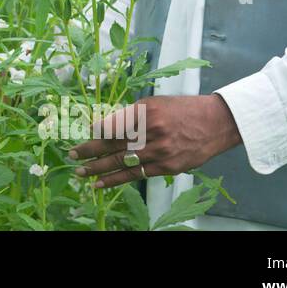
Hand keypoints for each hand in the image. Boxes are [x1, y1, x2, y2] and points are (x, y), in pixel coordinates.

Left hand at [67, 94, 242, 188]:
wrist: (215, 123)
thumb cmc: (181, 110)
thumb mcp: (153, 103)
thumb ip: (129, 115)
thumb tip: (103, 127)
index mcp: (146, 111)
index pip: (113, 125)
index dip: (94, 134)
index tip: (79, 137)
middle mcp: (152, 132)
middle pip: (113, 144)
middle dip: (89, 151)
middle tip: (71, 155)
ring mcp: (160, 151)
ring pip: (122, 162)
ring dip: (98, 169)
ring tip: (80, 172)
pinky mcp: (168, 167)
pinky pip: (136, 175)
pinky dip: (116, 180)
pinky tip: (100, 184)